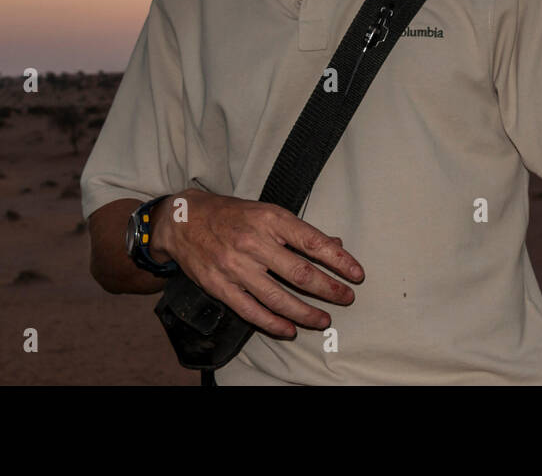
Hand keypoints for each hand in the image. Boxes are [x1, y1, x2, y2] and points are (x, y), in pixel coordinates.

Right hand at [150, 189, 364, 337]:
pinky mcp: (220, 286)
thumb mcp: (268, 212)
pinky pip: (251, 310)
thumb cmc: (233, 215)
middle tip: (347, 298)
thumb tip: (336, 244)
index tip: (357, 274)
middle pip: (300, 273)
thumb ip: (300, 231)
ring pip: (278, 297)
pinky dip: (273, 323)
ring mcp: (236, 266)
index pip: (314, 242)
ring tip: (323, 320)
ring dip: (305, 312)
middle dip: (329, 289)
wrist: (184, 221)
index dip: (339, 261)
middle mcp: (254, 242)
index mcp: (271, 219)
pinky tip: (290, 329)